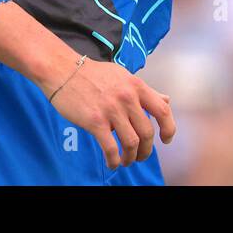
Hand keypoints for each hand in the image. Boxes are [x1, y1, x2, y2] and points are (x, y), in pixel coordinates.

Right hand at [45, 57, 175, 168]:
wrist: (64, 70)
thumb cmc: (94, 74)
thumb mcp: (124, 76)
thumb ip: (144, 91)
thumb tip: (166, 100)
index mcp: (137, 86)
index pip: (162, 111)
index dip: (169, 128)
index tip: (166, 139)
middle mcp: (127, 98)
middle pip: (147, 132)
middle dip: (147, 150)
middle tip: (141, 155)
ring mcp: (111, 110)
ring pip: (131, 143)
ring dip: (132, 157)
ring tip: (127, 161)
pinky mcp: (95, 121)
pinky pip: (111, 148)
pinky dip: (114, 160)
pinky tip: (113, 163)